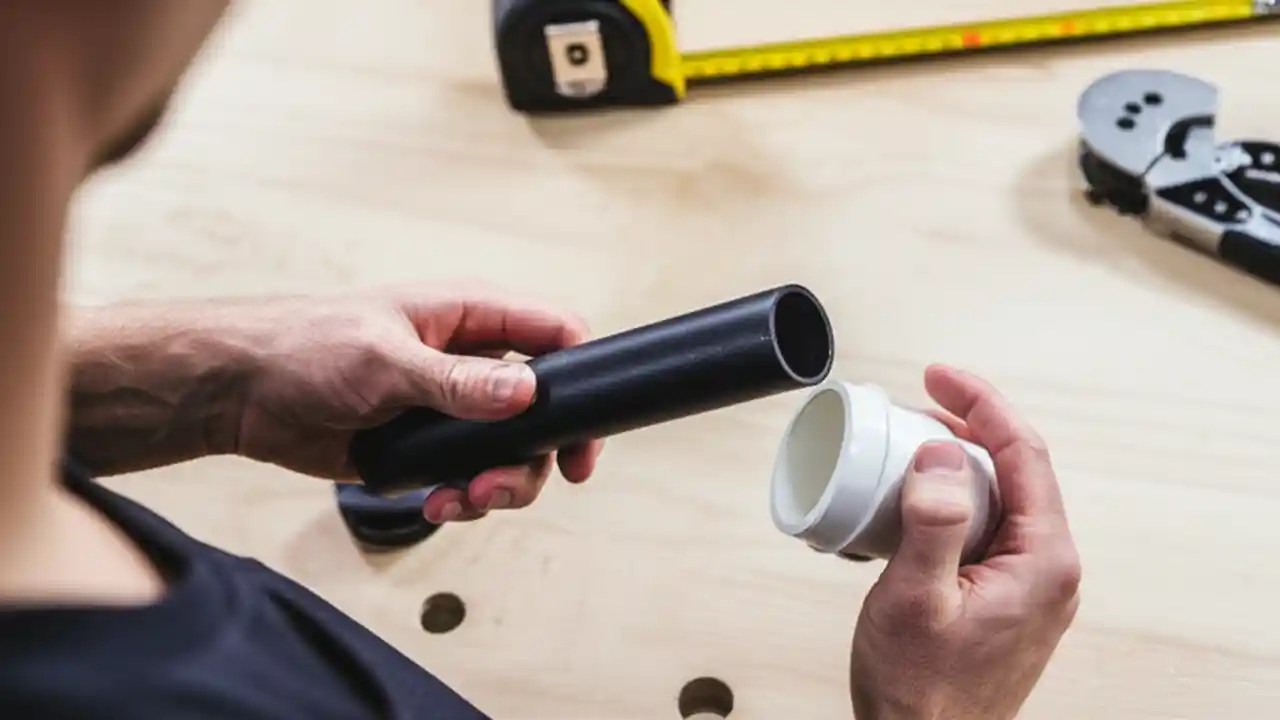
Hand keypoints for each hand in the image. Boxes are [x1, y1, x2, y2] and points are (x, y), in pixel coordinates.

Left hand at [230, 288, 603, 522]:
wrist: (243, 391)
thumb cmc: (305, 346)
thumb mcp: (385, 360)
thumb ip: (459, 382)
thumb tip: (528, 392)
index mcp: (471, 318)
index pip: (555, 334)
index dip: (585, 377)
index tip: (583, 433)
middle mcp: (472, 362)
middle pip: (544, 412)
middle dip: (533, 458)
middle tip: (499, 489)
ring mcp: (453, 408)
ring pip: (512, 454)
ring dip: (498, 486)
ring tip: (458, 501)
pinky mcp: (429, 447)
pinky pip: (471, 478)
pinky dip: (465, 499)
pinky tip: (436, 504)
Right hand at [848, 365, 1080, 719]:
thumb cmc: (923, 694)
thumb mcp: (915, 599)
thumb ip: (932, 523)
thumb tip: (939, 456)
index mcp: (1044, 561)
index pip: (1025, 453)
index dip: (982, 402)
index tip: (940, 375)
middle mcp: (1049, 570)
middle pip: (1019, 468)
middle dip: (970, 423)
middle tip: (922, 397)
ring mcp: (1031, 585)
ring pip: (1003, 497)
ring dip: (960, 462)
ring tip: (913, 440)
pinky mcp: (1007, 597)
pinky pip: (990, 527)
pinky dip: (957, 499)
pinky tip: (919, 500)